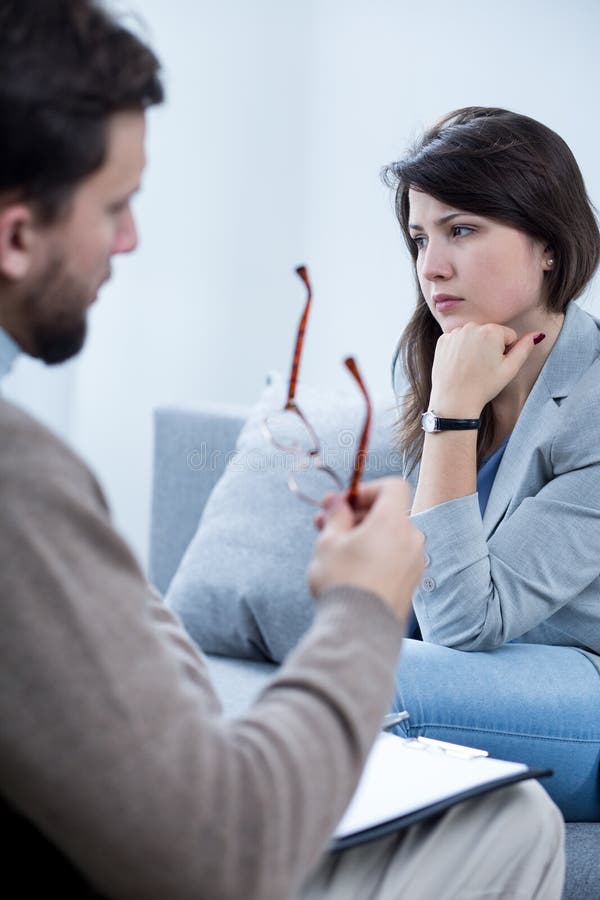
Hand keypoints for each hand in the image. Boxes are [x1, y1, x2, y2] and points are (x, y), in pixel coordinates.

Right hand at [308, 477, 424, 622]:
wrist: (359, 630)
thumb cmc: (343, 580)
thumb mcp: (329, 541)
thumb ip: (336, 516)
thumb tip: (336, 502)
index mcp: (393, 522)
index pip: (392, 487)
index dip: (367, 490)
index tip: (343, 503)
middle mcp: (411, 539)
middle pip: (388, 514)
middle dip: (357, 516)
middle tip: (325, 524)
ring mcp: (415, 563)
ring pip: (390, 537)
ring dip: (365, 536)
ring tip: (335, 549)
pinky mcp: (412, 584)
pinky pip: (395, 558)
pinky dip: (377, 555)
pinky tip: (352, 569)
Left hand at [429, 322, 543, 415]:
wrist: (454, 401)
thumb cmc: (484, 386)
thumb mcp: (510, 369)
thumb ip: (525, 348)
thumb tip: (537, 333)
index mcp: (491, 331)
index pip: (509, 335)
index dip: (506, 352)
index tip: (495, 366)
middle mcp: (471, 327)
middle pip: (490, 333)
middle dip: (490, 347)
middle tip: (483, 368)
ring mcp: (455, 333)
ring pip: (473, 336)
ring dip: (475, 347)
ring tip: (471, 367)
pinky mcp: (442, 341)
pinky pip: (458, 340)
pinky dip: (459, 349)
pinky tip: (459, 364)